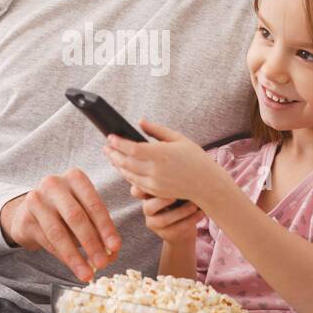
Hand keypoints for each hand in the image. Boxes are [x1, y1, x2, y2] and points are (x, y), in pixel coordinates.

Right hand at [0, 169, 120, 282]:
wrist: (31, 211)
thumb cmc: (66, 211)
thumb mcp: (85, 213)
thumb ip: (99, 229)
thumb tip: (112, 254)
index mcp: (75, 178)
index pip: (94, 204)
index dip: (106, 228)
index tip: (115, 248)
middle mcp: (54, 184)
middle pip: (76, 217)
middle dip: (91, 243)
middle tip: (103, 264)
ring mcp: (36, 200)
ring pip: (58, 232)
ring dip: (75, 256)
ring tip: (87, 274)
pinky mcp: (25, 218)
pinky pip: (47, 241)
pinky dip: (63, 257)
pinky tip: (73, 266)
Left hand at [102, 118, 222, 204]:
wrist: (206, 184)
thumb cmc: (195, 158)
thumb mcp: (178, 138)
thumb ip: (157, 130)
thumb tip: (140, 121)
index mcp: (161, 154)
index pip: (132, 148)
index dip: (118, 143)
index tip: (110, 136)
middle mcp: (155, 170)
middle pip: (125, 162)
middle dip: (113, 153)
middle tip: (106, 146)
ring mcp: (154, 183)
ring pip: (128, 173)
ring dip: (117, 164)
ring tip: (111, 155)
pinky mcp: (155, 191)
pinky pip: (135, 183)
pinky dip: (127, 174)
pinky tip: (123, 167)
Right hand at [129, 183, 202, 246]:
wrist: (185, 227)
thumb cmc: (182, 199)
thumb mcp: (176, 188)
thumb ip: (174, 179)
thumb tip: (184, 164)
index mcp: (148, 195)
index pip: (136, 192)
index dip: (141, 189)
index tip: (159, 182)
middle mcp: (148, 210)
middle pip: (147, 207)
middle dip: (163, 201)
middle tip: (177, 195)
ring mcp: (155, 224)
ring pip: (162, 220)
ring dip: (181, 212)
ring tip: (195, 205)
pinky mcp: (166, 235)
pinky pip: (176, 229)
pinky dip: (191, 220)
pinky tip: (201, 212)